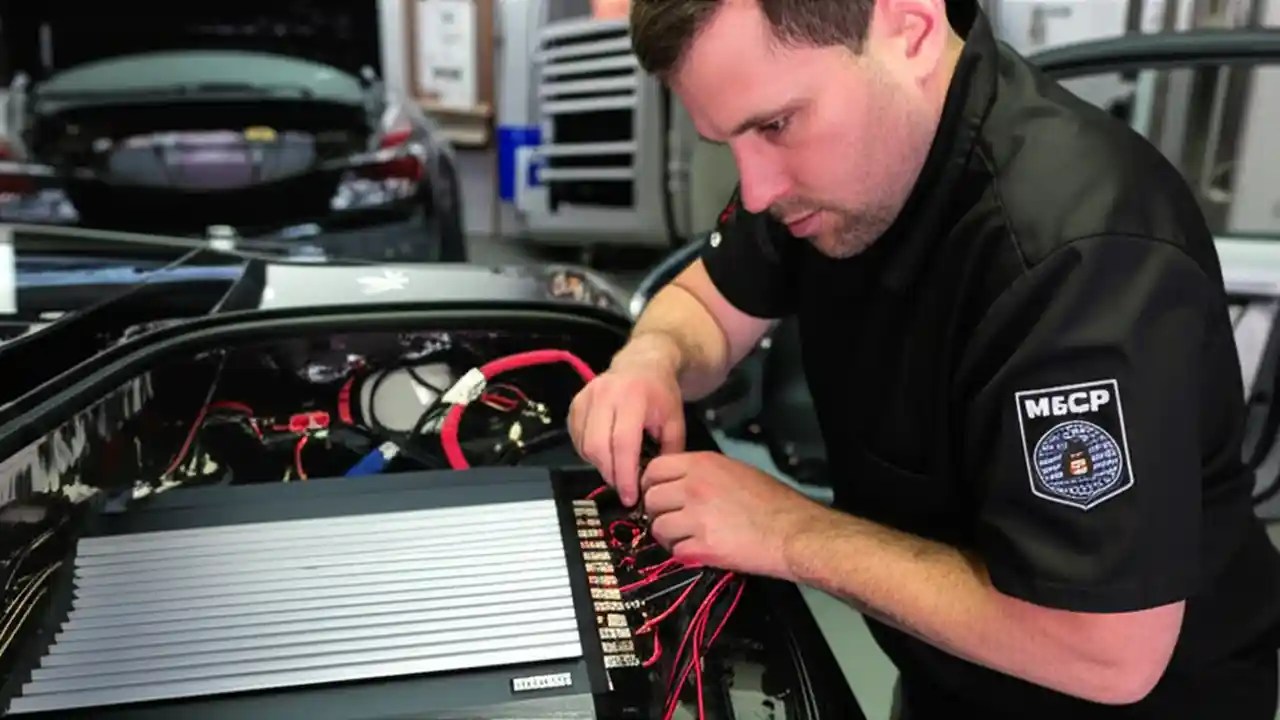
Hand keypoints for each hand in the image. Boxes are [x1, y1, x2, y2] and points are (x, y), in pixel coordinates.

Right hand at [568, 357, 684, 505]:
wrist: (643, 364)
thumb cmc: (661, 394)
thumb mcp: (675, 422)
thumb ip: (668, 453)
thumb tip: (654, 484)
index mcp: (634, 397)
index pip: (623, 443)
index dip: (625, 474)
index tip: (630, 496)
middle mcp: (605, 394)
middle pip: (598, 446)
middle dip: (611, 474)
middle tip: (624, 487)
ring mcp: (586, 397)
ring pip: (585, 445)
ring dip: (600, 465)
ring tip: (617, 468)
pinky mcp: (575, 403)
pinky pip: (576, 438)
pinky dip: (589, 453)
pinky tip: (605, 453)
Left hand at [640, 451, 821, 578]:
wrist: (794, 532)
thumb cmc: (774, 503)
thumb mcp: (735, 471)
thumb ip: (703, 473)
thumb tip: (680, 481)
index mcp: (702, 465)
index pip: (654, 468)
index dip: (650, 483)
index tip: (655, 493)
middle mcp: (694, 487)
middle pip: (651, 499)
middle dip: (657, 512)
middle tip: (670, 519)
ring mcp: (696, 517)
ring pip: (658, 527)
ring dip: (668, 536)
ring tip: (685, 538)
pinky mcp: (702, 546)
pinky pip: (675, 551)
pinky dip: (684, 554)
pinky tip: (698, 551)